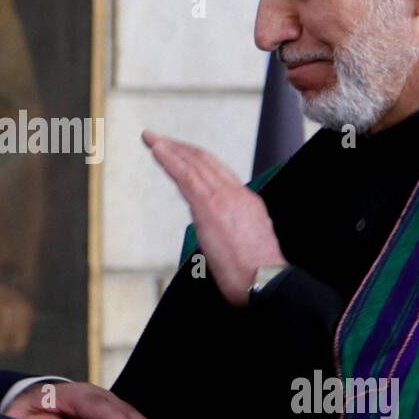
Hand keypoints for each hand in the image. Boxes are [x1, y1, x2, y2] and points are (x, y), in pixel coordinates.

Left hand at [141, 130, 285, 305]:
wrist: (266, 279)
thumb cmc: (257, 274)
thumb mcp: (249, 243)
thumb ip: (230, 231)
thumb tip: (214, 236)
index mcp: (245, 201)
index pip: (216, 172)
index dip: (195, 159)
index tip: (180, 153)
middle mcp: (235, 193)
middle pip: (204, 161)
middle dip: (180, 148)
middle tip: (159, 140)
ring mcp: (222, 197)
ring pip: (193, 163)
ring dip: (170, 148)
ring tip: (152, 139)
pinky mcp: (208, 205)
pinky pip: (185, 174)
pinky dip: (169, 158)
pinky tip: (157, 149)